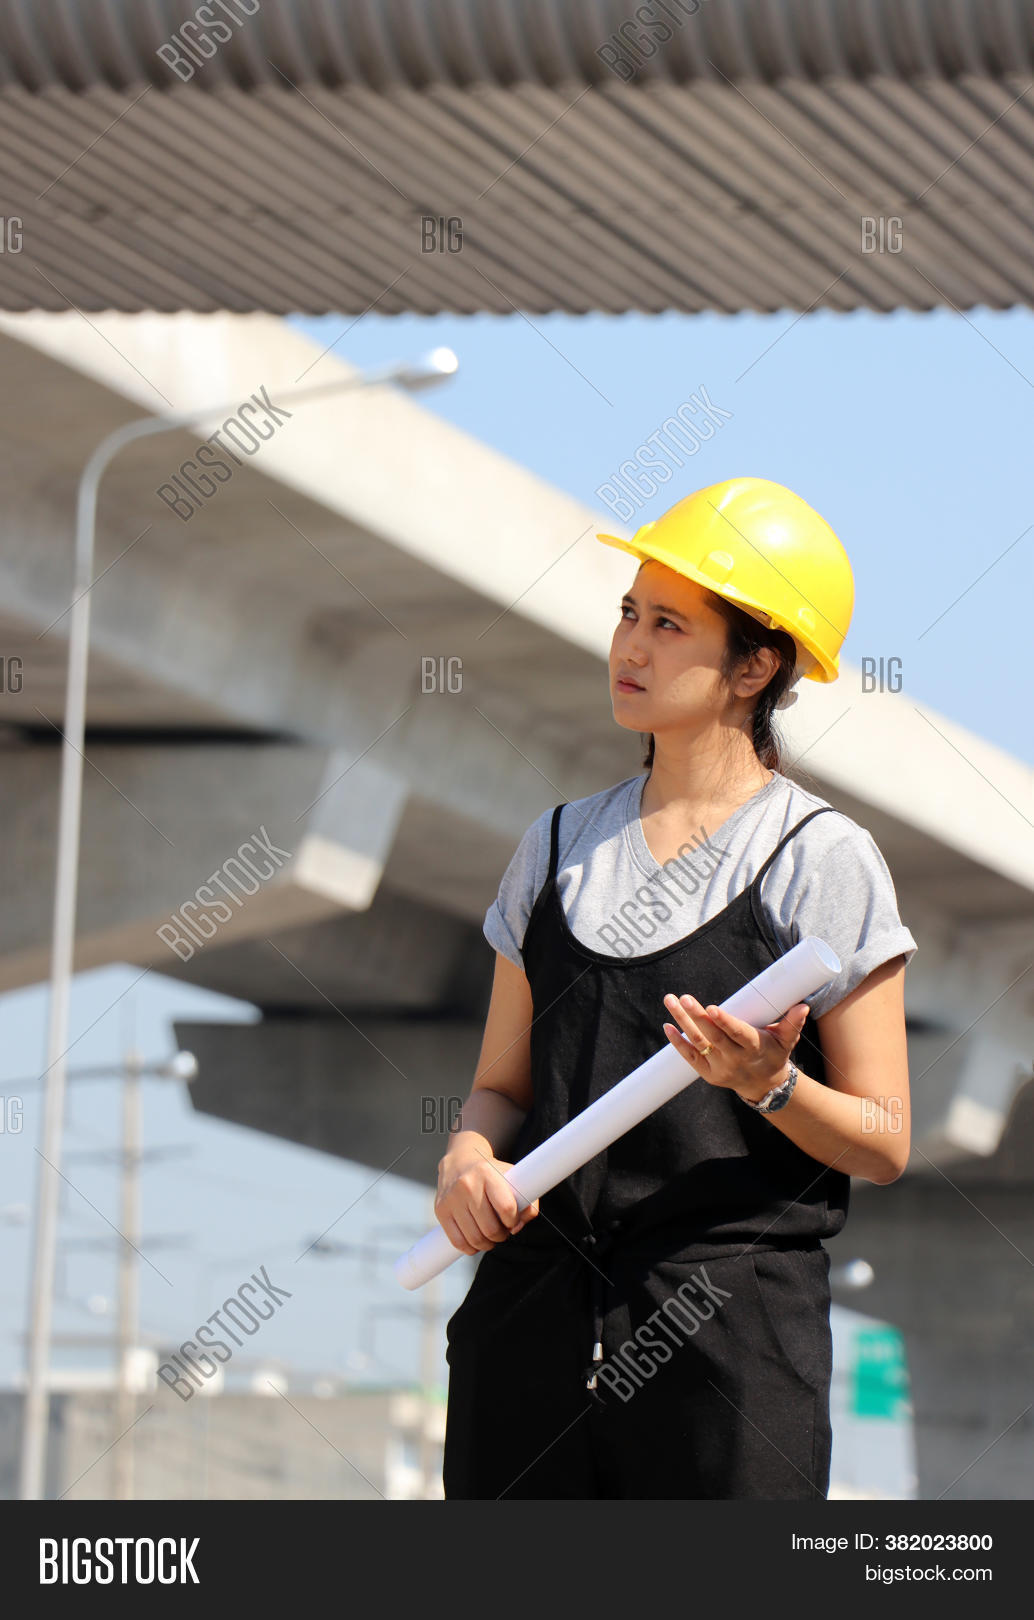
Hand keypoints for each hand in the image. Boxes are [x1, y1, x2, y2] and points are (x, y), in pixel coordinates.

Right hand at [434, 1131, 539, 1255]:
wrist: (460, 1161)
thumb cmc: (492, 1174)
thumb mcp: (513, 1178)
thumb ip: (528, 1202)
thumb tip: (517, 1228)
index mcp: (487, 1173)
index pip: (506, 1208)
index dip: (513, 1221)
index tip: (512, 1220)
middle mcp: (467, 1185)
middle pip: (490, 1228)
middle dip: (501, 1236)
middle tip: (502, 1231)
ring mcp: (451, 1198)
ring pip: (475, 1238)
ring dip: (487, 1244)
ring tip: (491, 1236)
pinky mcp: (441, 1210)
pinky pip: (457, 1242)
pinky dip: (470, 1248)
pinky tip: (476, 1240)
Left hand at [661, 992, 808, 1102]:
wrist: (764, 1085)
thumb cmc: (774, 1054)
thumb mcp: (786, 1041)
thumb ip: (792, 1023)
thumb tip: (803, 1006)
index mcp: (753, 1048)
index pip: (737, 1034)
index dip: (724, 1022)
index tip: (712, 1008)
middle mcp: (734, 1059)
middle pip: (713, 1036)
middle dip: (697, 1017)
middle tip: (684, 998)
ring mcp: (719, 1067)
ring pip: (698, 1042)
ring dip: (682, 1021)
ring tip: (670, 1001)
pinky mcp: (708, 1073)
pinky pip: (690, 1057)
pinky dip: (678, 1042)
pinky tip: (667, 1025)